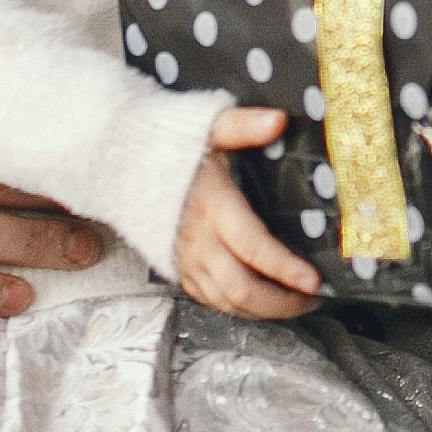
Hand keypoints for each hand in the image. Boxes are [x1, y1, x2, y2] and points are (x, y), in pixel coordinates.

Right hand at [170, 117, 323, 319]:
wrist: (116, 162)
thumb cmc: (166, 144)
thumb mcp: (206, 126)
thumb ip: (242, 125)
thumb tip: (278, 120)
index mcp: (211, 207)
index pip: (253, 247)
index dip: (285, 268)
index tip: (314, 280)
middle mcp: (197, 241)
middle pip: (241, 289)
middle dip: (281, 303)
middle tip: (314, 299)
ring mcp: (184, 259)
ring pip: (225, 301)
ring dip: (262, 311)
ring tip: (296, 304)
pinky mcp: (175, 267)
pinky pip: (208, 299)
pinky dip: (237, 307)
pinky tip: (260, 303)